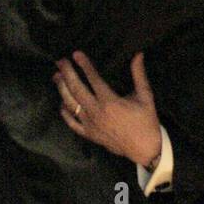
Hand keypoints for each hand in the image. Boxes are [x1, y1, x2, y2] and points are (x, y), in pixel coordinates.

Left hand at [54, 51, 160, 165]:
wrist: (144, 150)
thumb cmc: (146, 122)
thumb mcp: (145, 97)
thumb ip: (139, 75)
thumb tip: (138, 55)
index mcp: (110, 101)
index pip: (93, 78)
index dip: (84, 65)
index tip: (76, 54)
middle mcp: (97, 112)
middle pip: (76, 89)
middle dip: (67, 73)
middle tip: (60, 61)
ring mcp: (90, 124)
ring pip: (71, 104)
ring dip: (62, 89)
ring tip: (56, 76)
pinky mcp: (89, 134)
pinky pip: (72, 123)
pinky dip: (65, 112)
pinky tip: (62, 103)